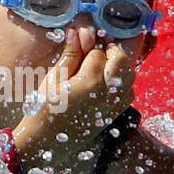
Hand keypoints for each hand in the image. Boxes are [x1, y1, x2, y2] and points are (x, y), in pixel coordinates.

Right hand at [13, 25, 135, 161]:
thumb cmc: (45, 108)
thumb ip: (70, 55)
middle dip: (110, 48)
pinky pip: (128, 90)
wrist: (47, 141)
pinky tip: (106, 79)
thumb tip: (77, 32)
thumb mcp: (53, 78)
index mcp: (90, 81)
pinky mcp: (114, 113)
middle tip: (95, 47)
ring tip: (100, 62)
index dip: (90, 42)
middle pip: (121, 58)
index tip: (81, 40)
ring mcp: (114, 104)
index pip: (98, 50)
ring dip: (118, 63)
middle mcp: (107, 92)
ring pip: (129, 73)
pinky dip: (122, 80)